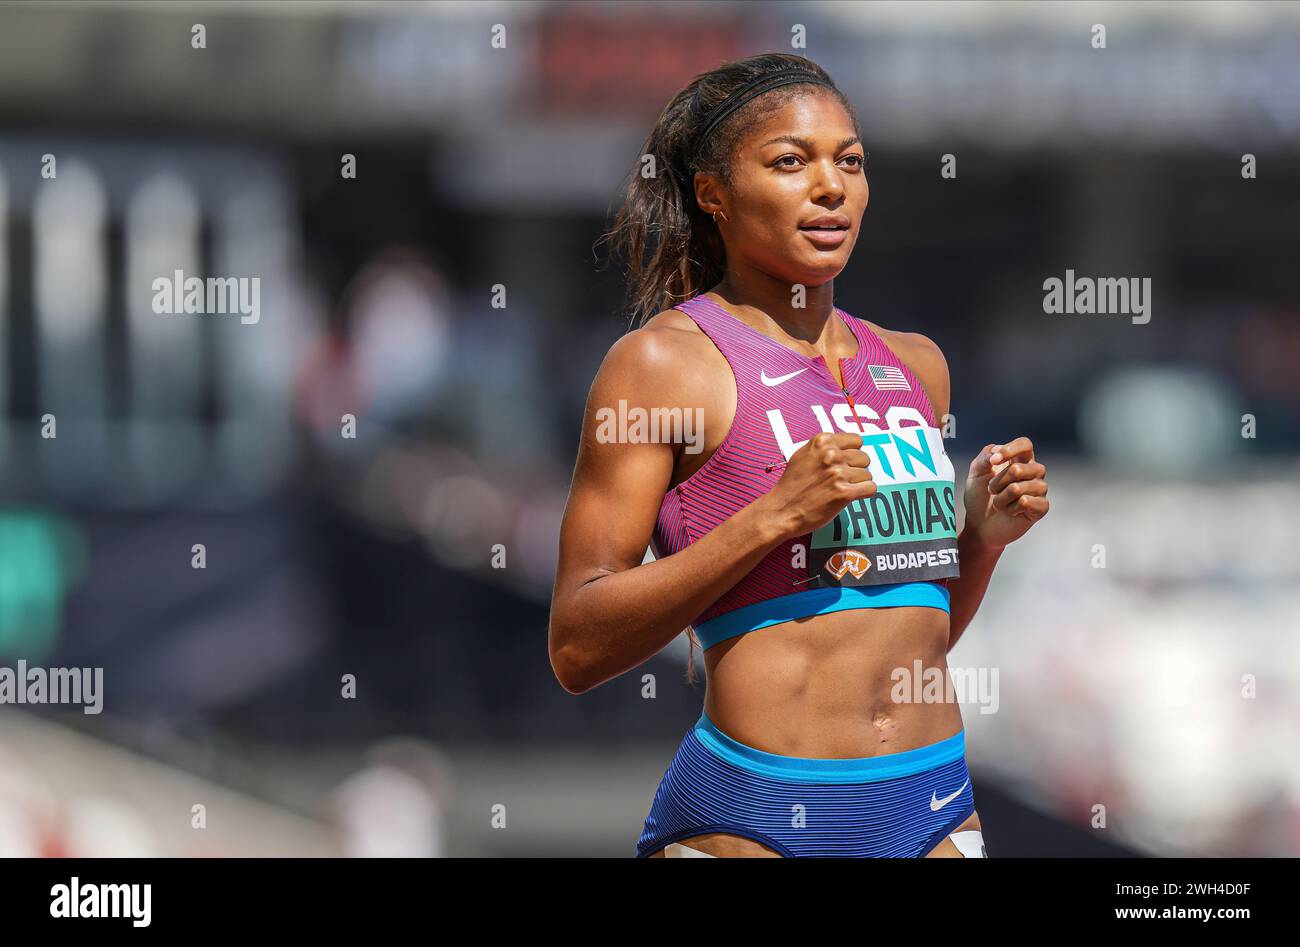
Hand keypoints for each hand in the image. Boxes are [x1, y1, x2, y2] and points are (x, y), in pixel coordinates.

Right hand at [758, 432, 875, 542]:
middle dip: (856, 469)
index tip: (844, 463)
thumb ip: (823, 448)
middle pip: (864, 457)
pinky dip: (864, 494)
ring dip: (857, 483)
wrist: (781, 510)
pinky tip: (850, 497)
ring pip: (867, 474)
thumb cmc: (791, 486)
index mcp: (822, 441)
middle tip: (841, 480)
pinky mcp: (844, 493)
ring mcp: (838, 473)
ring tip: (840, 490)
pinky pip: (870, 488)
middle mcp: (831, 454)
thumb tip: (847, 447)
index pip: (856, 440)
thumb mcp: (803, 455)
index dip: (852, 454)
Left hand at [963, 436, 1048, 550]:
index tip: (993, 461)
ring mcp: (1039, 490)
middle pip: (1019, 468)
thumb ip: (984, 457)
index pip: (1024, 444)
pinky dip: (1010, 509)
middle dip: (997, 482)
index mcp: (1019, 460)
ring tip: (999, 503)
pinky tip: (1010, 512)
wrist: (979, 525)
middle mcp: (1033, 472)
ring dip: (1001, 498)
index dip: (1009, 450)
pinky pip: (1026, 502)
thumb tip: (996, 451)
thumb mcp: (975, 473)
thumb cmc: (980, 498)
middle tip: (992, 491)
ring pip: (1019, 488)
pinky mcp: (1041, 507)